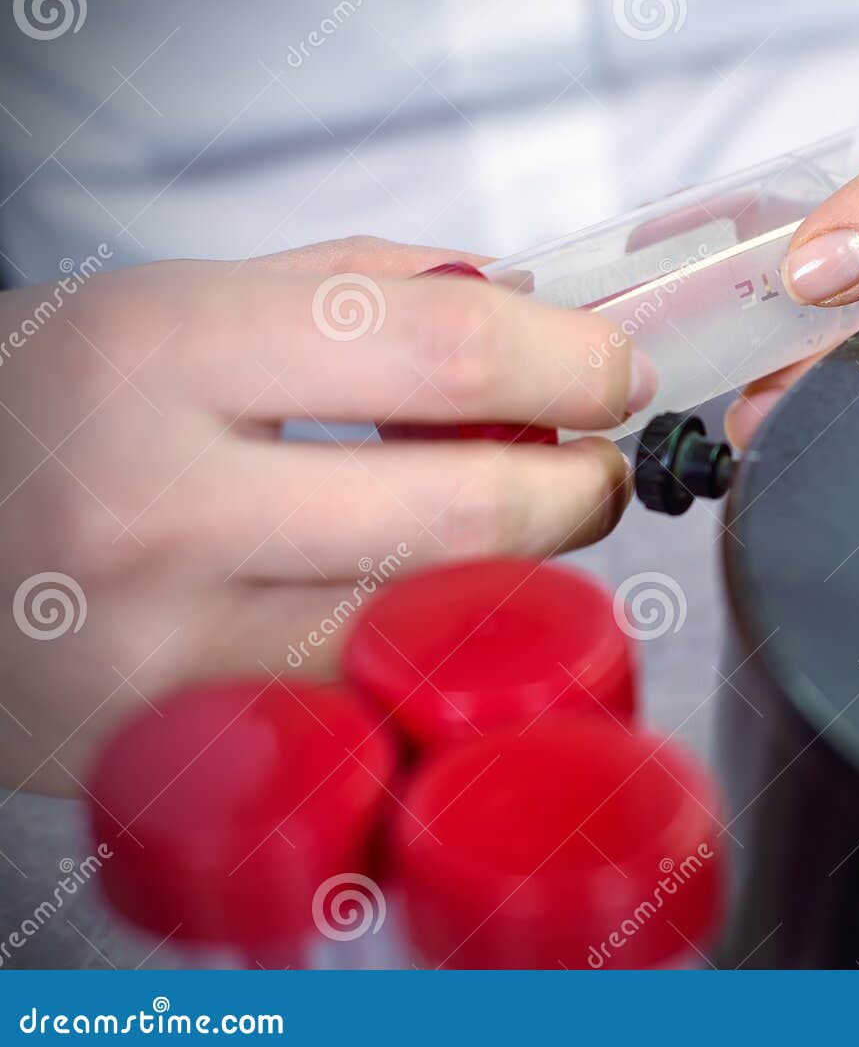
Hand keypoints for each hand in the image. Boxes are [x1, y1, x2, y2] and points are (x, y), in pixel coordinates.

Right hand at [0, 236, 651, 791]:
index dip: (573, 364)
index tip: (614, 373)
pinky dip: (431, 670)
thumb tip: (526, 310)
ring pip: (441, 637)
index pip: (447, 352)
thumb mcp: (167, 307)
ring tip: (509, 538)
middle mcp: (159, 508)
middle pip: (474, 511)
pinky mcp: (171, 757)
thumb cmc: (41, 411)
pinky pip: (369, 722)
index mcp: (160, 352)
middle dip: (579, 486)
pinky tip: (424, 622)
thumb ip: (354, 290)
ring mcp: (163, 657)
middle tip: (591, 467)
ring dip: (522, 585)